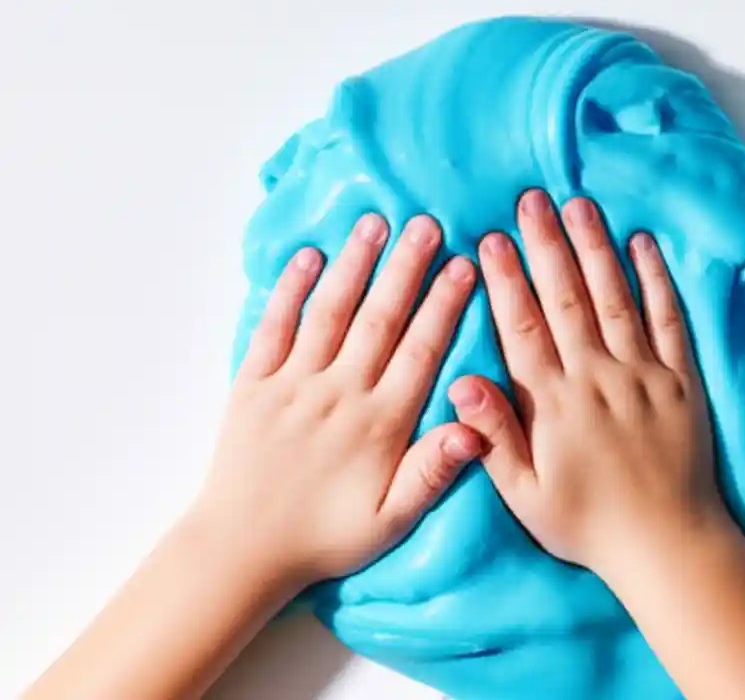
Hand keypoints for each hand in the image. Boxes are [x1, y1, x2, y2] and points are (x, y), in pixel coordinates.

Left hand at [196, 213, 479, 586]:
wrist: (243, 548)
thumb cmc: (326, 537)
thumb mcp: (391, 519)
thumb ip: (433, 471)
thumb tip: (475, 428)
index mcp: (380, 423)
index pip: (420, 351)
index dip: (444, 306)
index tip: (464, 265)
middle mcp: (339, 394)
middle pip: (379, 319)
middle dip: (406, 269)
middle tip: (427, 225)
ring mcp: (292, 385)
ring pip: (330, 313)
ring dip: (354, 265)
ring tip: (376, 223)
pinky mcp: (252, 384)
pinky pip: (273, 327)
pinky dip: (289, 290)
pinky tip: (308, 257)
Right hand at [448, 190, 731, 579]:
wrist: (665, 544)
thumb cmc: (586, 525)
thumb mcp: (526, 494)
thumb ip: (493, 436)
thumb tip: (461, 381)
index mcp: (554, 404)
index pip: (523, 328)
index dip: (505, 280)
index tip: (490, 240)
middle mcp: (597, 379)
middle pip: (567, 299)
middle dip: (546, 245)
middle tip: (531, 199)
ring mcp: (643, 375)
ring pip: (615, 298)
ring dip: (595, 249)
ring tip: (578, 205)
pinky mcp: (681, 381)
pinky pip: (668, 320)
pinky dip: (656, 280)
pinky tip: (642, 244)